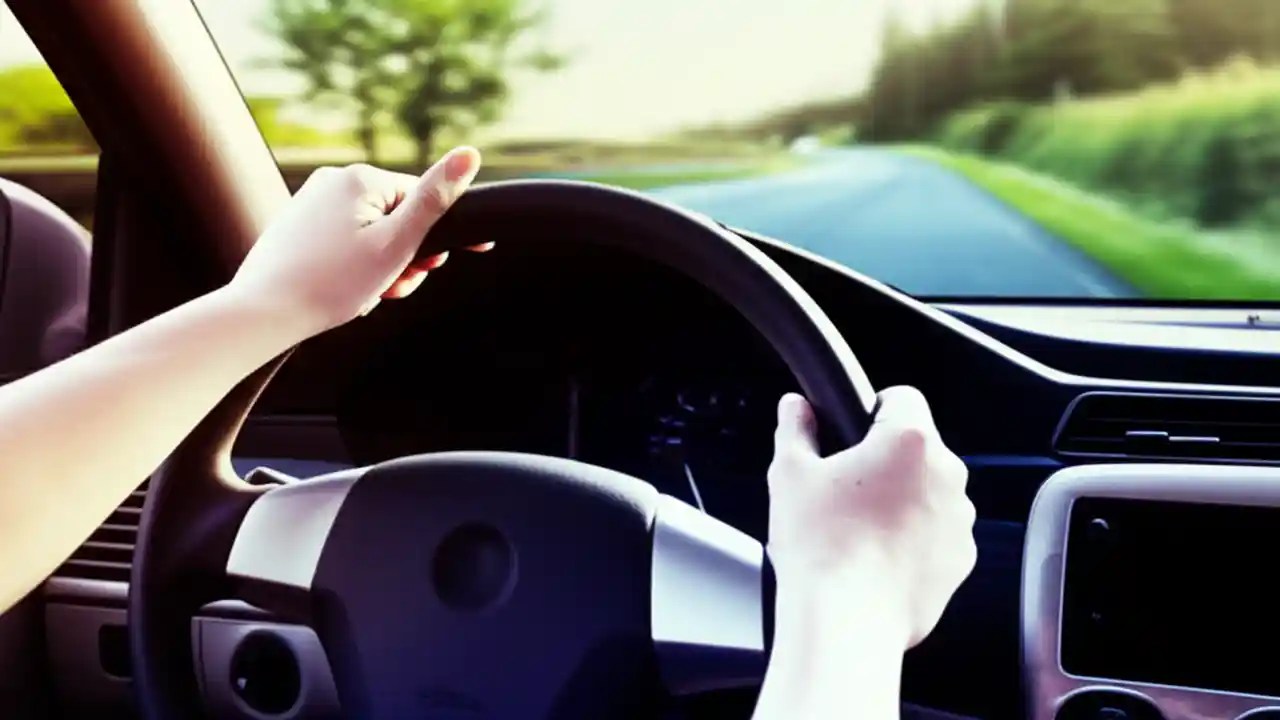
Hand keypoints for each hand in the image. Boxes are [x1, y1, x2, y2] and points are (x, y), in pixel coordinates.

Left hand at [228, 146, 490, 337]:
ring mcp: (311, 201)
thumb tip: (470, 154)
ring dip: (379, 267)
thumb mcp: (397, 243)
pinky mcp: (297, 224)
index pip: (421, 201)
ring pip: (371, 234)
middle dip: (402, 257)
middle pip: (396, 219)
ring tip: (364, 292)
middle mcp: (333, 179)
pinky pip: (344, 242)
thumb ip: (435, 200)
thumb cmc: (333, 283)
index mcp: (360, 177)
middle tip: (389, 286)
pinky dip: (352, 267)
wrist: (264, 313)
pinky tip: (341, 289)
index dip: (429, 240)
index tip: (424, 268)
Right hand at [766, 387, 975, 649]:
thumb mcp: (790, 474)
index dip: (873, 409)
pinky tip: (877, 555)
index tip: (852, 432)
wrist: (846, 621)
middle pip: (918, 447)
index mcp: (909, 440)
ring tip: (859, 526)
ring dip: (903, 499)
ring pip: (930, 491)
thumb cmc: (821, 547)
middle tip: (845, 487)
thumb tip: (795, 407)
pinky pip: (938, 533)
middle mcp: (947, 475)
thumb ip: (795, 428)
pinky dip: (915, 538)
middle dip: (886, 460)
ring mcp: (960, 519)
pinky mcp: (961, 558)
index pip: (902, 396)